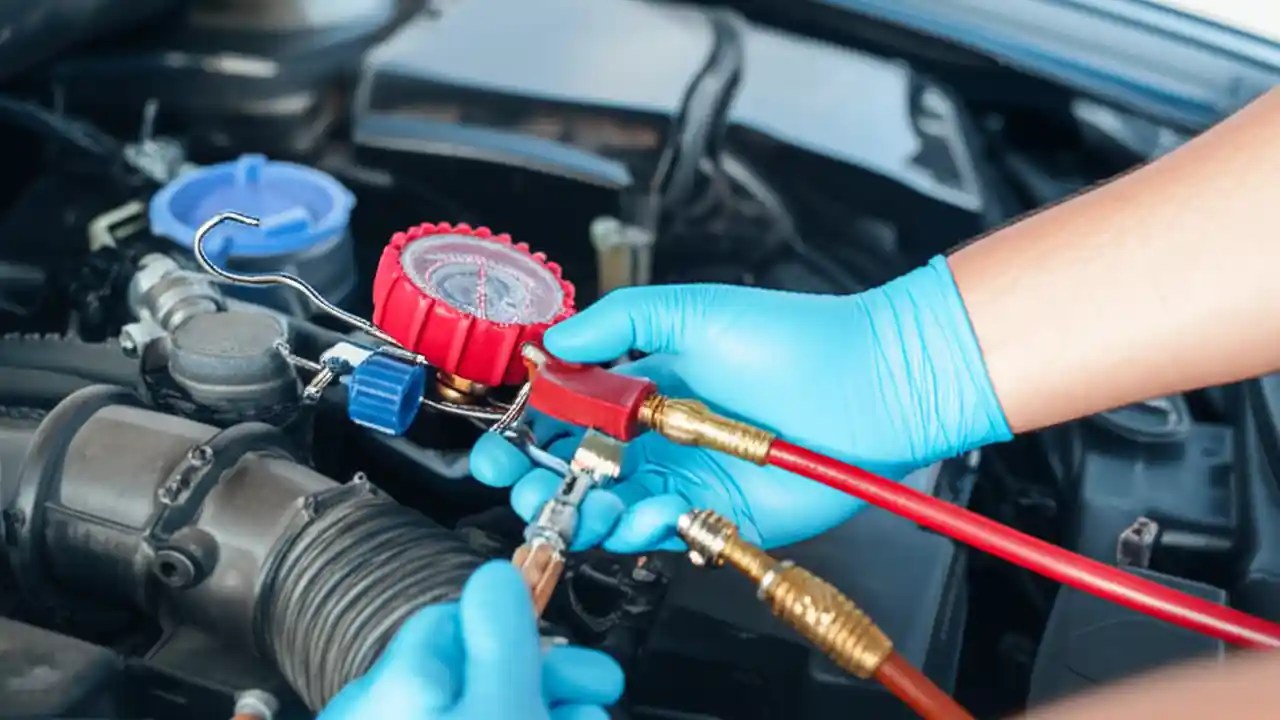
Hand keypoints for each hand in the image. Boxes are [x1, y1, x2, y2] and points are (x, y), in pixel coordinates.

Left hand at [317, 561, 623, 719]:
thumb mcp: (504, 706)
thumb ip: (501, 635)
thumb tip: (497, 574)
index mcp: (393, 685)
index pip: (459, 618)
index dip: (527, 630)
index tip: (576, 654)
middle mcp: (375, 714)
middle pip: (472, 668)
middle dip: (547, 676)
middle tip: (596, 693)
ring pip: (475, 706)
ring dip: (541, 706)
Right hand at [471, 257, 1009, 549]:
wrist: (872, 383)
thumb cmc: (794, 339)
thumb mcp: (692, 311)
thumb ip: (618, 323)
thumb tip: (552, 344)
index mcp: (644, 392)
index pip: (568, 420)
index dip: (528, 436)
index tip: (501, 446)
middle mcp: (660, 442)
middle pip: (579, 476)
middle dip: (541, 486)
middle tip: (525, 489)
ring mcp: (688, 483)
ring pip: (613, 513)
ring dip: (587, 514)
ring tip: (586, 505)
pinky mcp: (722, 519)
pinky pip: (667, 534)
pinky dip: (644, 531)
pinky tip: (643, 513)